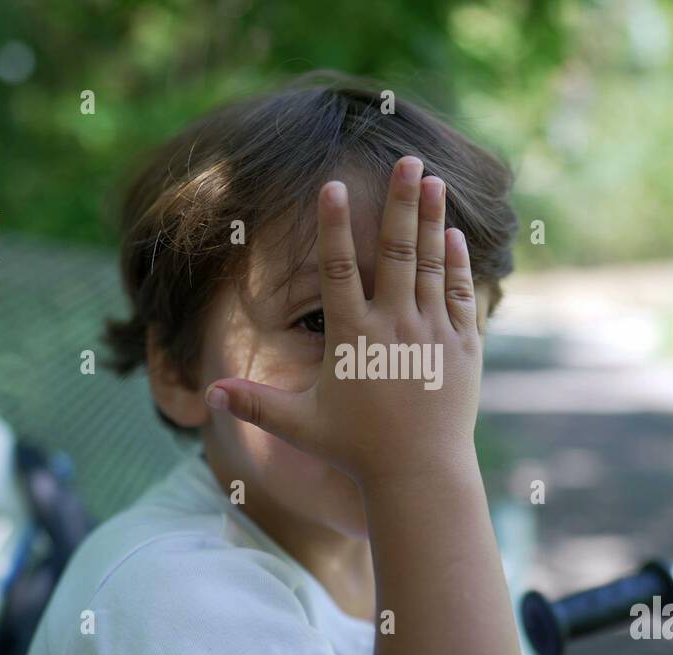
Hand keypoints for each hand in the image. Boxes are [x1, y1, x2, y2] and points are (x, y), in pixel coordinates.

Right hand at [204, 155, 482, 484]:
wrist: (420, 476)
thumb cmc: (356, 451)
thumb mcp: (301, 426)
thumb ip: (255, 405)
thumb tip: (208, 393)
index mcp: (354, 340)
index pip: (339, 271)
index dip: (333, 227)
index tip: (333, 185)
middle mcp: (396, 329)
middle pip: (397, 252)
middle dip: (402, 202)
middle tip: (409, 160)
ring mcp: (433, 335)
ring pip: (433, 265)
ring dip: (433, 220)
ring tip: (433, 180)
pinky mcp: (464, 348)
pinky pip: (460, 295)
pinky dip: (457, 263)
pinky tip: (453, 235)